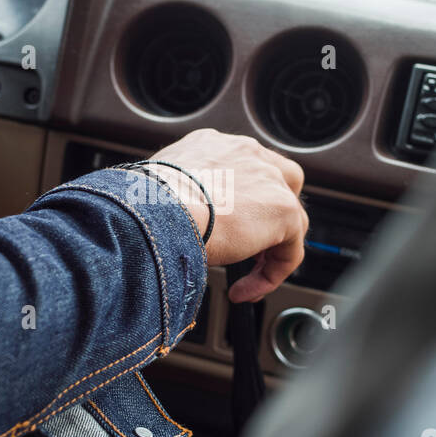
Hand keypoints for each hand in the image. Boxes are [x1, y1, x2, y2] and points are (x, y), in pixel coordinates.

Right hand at [145, 129, 308, 302]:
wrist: (156, 214)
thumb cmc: (145, 208)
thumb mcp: (159, 195)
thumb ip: (178, 201)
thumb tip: (170, 228)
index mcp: (214, 146)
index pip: (244, 169)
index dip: (243, 202)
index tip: (226, 228)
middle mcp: (245, 153)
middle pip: (279, 184)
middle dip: (268, 218)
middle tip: (249, 250)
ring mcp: (268, 178)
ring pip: (287, 219)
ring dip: (267, 252)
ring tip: (243, 279)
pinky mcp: (283, 209)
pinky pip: (290, 249)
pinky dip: (271, 275)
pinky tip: (244, 290)